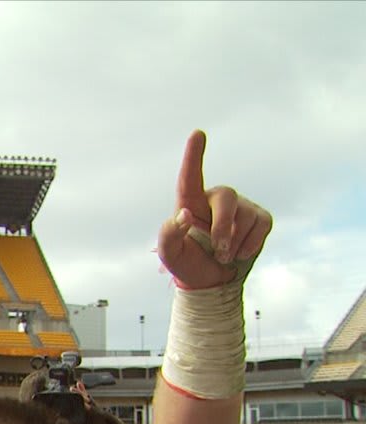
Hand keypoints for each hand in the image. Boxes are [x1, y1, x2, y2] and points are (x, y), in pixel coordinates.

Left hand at [159, 130, 272, 288]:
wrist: (212, 282)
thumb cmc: (187, 263)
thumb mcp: (170, 254)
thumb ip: (169, 235)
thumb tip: (183, 214)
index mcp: (190, 203)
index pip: (190, 177)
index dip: (194, 155)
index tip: (197, 133)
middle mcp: (215, 199)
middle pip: (226, 199)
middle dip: (223, 227)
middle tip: (218, 251)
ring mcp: (240, 207)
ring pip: (245, 216)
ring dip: (235, 243)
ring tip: (224, 255)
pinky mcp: (259, 218)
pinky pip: (262, 225)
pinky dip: (251, 244)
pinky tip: (239, 252)